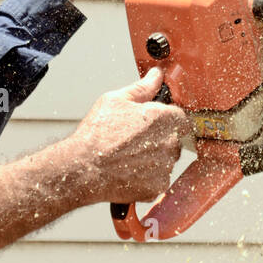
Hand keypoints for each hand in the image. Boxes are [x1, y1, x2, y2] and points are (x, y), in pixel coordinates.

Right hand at [73, 68, 189, 203]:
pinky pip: (158, 179)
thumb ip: (143, 87)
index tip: (153, 122)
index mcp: (165, 118)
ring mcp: (165, 166)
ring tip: (128, 156)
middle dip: (159, 137)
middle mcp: (170, 142)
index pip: (180, 116)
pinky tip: (129, 170)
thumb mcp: (117, 100)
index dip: (166, 118)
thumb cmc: (97, 134)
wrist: (83, 169)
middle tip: (135, 140)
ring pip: (166, 160)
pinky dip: (147, 177)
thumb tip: (156, 75)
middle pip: (174, 138)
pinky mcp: (158, 187)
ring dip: (154, 158)